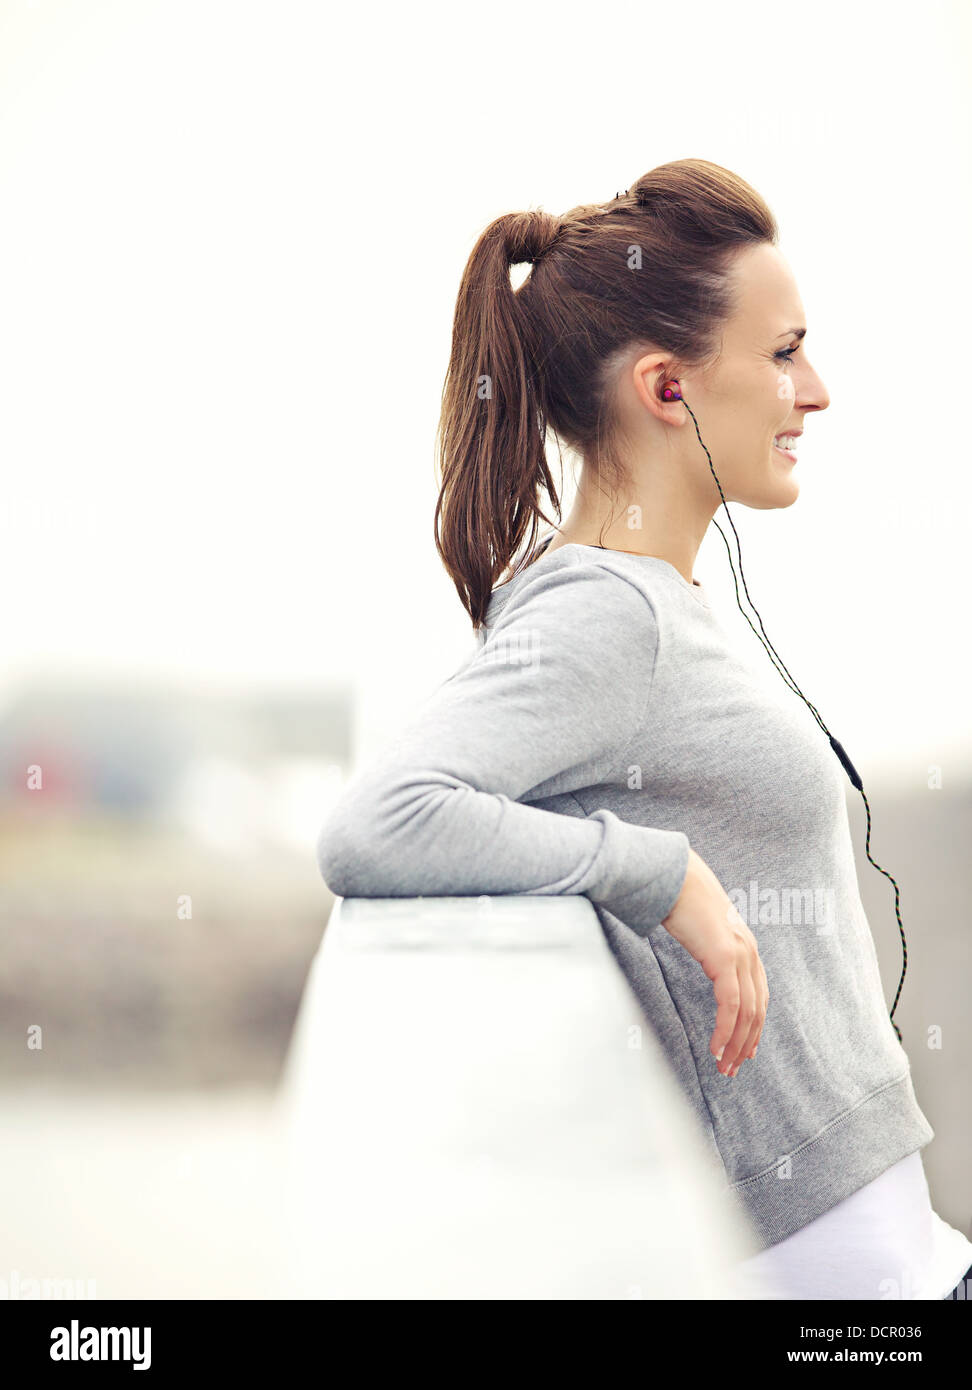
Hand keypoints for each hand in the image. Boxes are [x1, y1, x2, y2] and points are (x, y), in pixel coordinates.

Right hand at [660, 848, 768, 1076]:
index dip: (752, 1027)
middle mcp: (749, 951)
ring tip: (724, 1066)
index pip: (758, 996)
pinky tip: (716, 1047)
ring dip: (736, 1044)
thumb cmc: (680, 897)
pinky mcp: (725, 957)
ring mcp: (740, 954)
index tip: (742, 1050)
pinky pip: (731, 1004)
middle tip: (733, 1069)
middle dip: (746, 1044)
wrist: (673, 874)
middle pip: (757, 1010)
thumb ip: (707, 944)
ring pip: (747, 1013)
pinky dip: (726, 1030)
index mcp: (745, 946)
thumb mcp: (699, 928)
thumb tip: (700, 954)